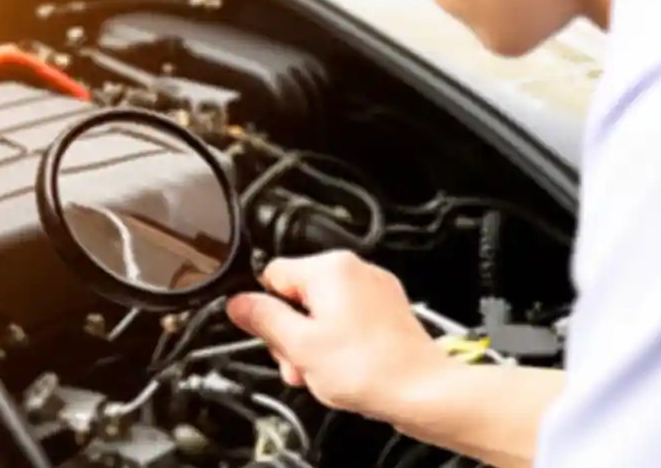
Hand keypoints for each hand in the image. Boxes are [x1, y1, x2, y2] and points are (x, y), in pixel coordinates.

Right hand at [226, 250, 454, 421]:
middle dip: (292, 333)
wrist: (422, 391)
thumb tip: (238, 303)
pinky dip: (340, 343)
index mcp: (330, 268)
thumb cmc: (369, 368)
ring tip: (323, 371)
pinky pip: (348, 320)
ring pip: (323, 311)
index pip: (272, 274)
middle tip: (300, 362)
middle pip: (298, 295)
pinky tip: (345, 368)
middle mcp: (355, 269)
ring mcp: (375, 289)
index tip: (274, 337)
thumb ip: (263, 319)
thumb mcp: (299, 345)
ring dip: (314, 343)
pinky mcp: (387, 311)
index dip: (267, 311)